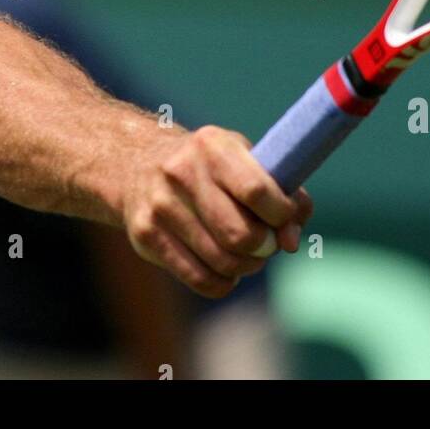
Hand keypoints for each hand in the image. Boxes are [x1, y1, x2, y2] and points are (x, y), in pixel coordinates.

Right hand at [122, 125, 312, 297]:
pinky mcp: (145, 235)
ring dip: (246, 266)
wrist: (137, 164)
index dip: (281, 214)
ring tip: (247, 256)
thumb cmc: (209, 167)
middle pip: (240, 234)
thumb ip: (282, 194)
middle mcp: (182, 171)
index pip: (257, 191)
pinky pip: (199, 279)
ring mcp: (160, 205)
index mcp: (212, 146)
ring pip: (222, 262)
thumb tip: (292, 241)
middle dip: (265, 247)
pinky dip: (223, 282)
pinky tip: (225, 270)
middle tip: (266, 244)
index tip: (284, 218)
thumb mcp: (244, 161)